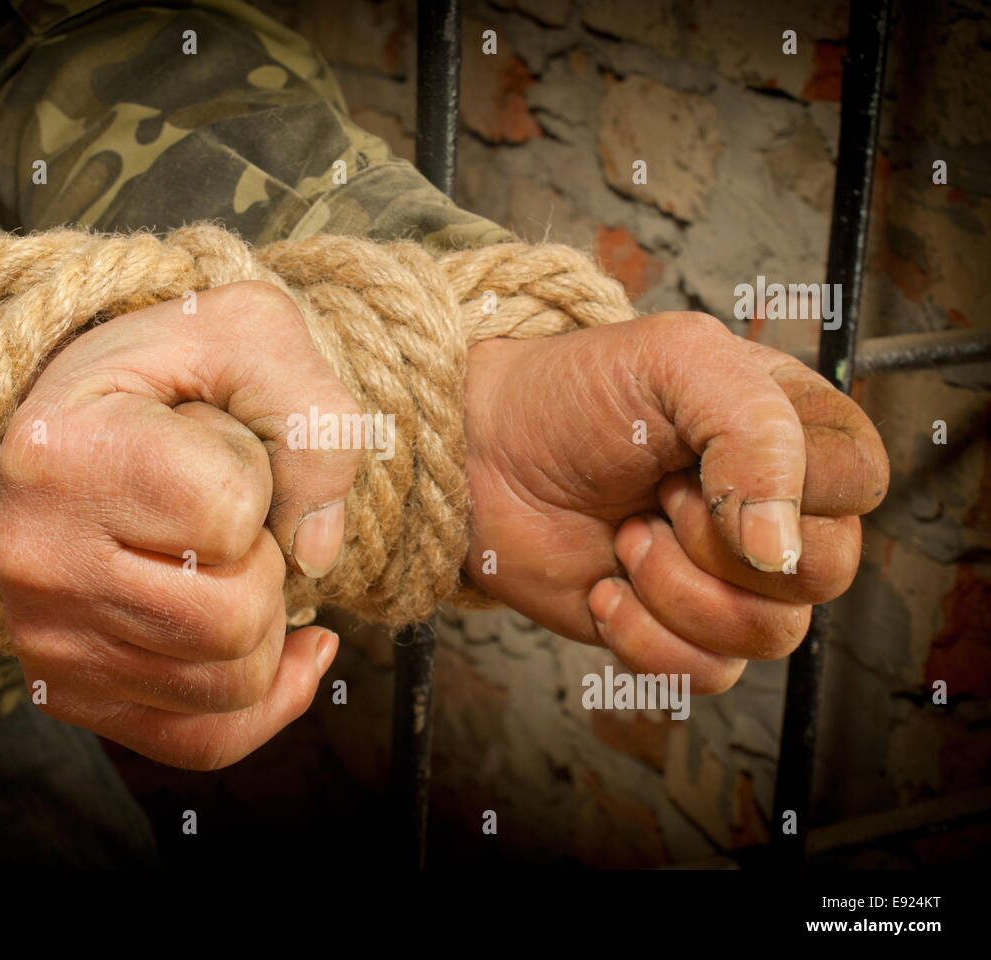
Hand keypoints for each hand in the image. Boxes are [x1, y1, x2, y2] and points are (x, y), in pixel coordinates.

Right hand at [0, 281, 363, 767]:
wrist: (79, 420)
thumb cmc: (169, 378)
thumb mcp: (248, 335)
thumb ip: (313, 416)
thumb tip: (317, 555)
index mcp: (63, 455)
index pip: (232, 510)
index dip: (258, 474)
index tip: (210, 443)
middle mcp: (36, 561)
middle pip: (236, 620)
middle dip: (268, 561)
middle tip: (225, 512)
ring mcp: (47, 640)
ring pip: (232, 683)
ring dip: (263, 617)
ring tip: (218, 557)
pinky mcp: (71, 692)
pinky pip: (204, 741)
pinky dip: (264, 696)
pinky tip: (274, 640)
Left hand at [462, 311, 888, 691]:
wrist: (481, 454)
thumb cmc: (573, 394)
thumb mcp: (674, 362)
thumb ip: (757, 431)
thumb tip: (781, 552)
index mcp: (796, 432)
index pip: (860, 483)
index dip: (790, 484)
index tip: (699, 457)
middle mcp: (776, 511)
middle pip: (827, 572)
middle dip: (721, 541)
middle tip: (657, 496)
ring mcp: (729, 579)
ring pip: (770, 634)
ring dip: (677, 588)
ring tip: (625, 536)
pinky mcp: (677, 630)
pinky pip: (710, 676)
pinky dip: (647, 639)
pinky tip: (604, 589)